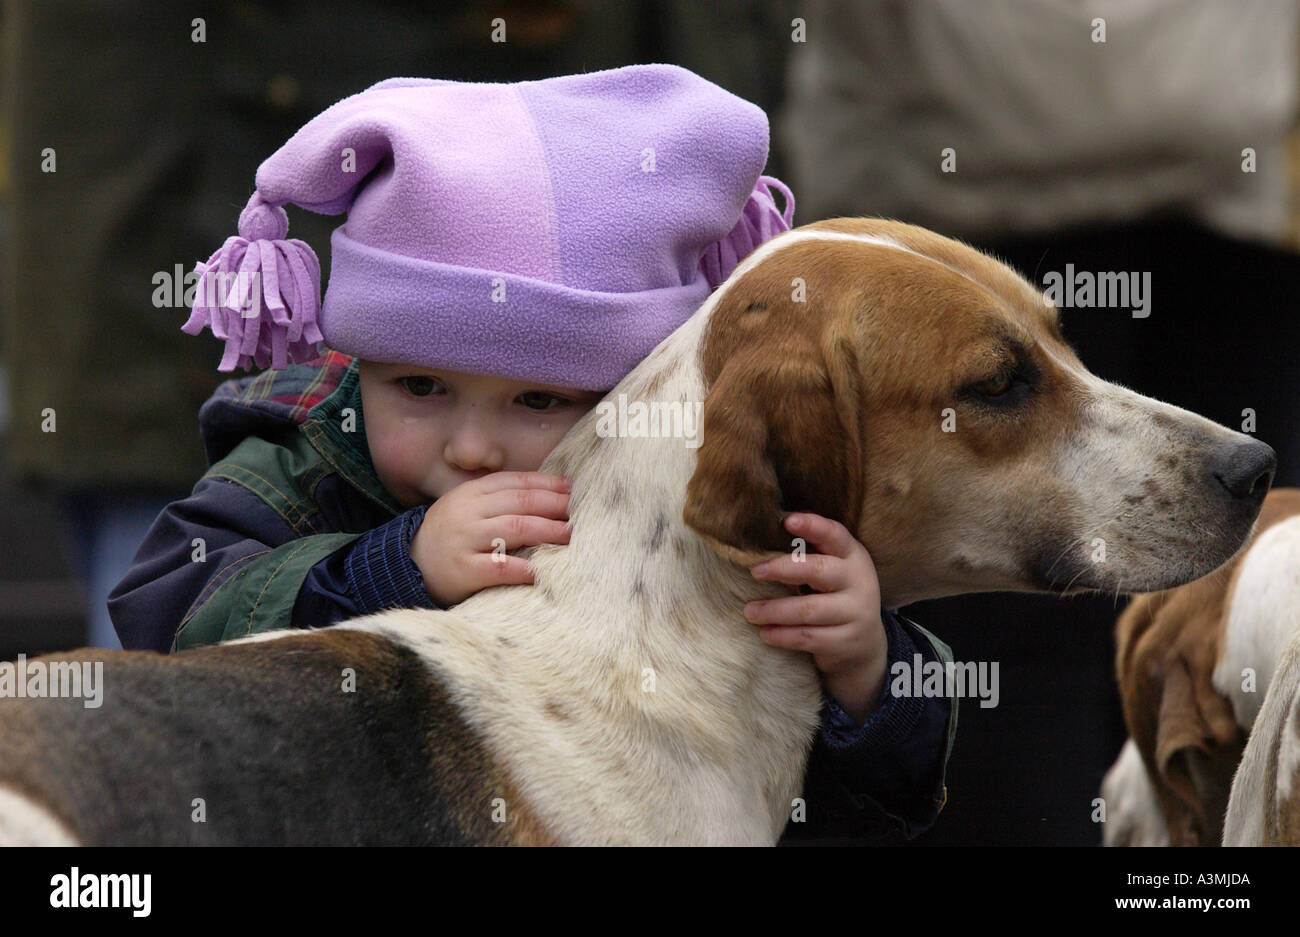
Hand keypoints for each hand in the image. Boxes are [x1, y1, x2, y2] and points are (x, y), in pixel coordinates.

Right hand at [410, 471, 571, 606]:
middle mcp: (469, 512)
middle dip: (554, 506)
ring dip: (547, 531)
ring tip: (570, 536)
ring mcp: (464, 540)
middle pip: (520, 503)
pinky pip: (496, 567)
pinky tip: (539, 571)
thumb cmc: (452, 534)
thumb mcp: (470, 506)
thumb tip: (552, 493)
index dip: (547, 484)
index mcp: (473, 492)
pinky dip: (520, 568)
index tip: (572, 489)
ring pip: (513, 529)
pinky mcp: (462, 570)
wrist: (409, 564)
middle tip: (580, 513)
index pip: (516, 482)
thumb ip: (501, 498)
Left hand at [743, 512, 888, 724]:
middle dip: (784, 569)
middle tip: (755, 570)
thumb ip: (809, 552)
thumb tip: (765, 528)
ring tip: (749, 611)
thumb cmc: (835, 595)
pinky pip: (808, 637)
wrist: (864, 645)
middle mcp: (859, 582)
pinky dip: (782, 635)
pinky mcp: (846, 641)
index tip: (788, 521)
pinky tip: (765, 632)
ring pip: (809, 609)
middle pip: (819, 570)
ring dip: (775, 610)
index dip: (813, 526)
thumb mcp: (832, 570)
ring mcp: (856, 613)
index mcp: (853, 556)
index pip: (835, 535)